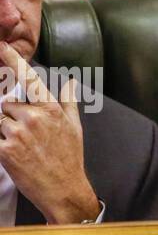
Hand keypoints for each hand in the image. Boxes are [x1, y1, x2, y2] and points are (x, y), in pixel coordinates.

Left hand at [0, 42, 99, 222]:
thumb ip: (69, 100)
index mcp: (51, 107)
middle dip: (10, 112)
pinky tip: (15, 153)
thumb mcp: (74, 125)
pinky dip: (1, 142)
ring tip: (22, 143)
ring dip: (4, 128)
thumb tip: (70, 81)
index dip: (12, 60)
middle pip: (7, 102)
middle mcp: (34, 116)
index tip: (1, 46)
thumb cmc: (69, 156)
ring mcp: (18, 133)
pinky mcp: (5, 150)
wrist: (63, 188)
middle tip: (23, 129)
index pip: (28, 78)